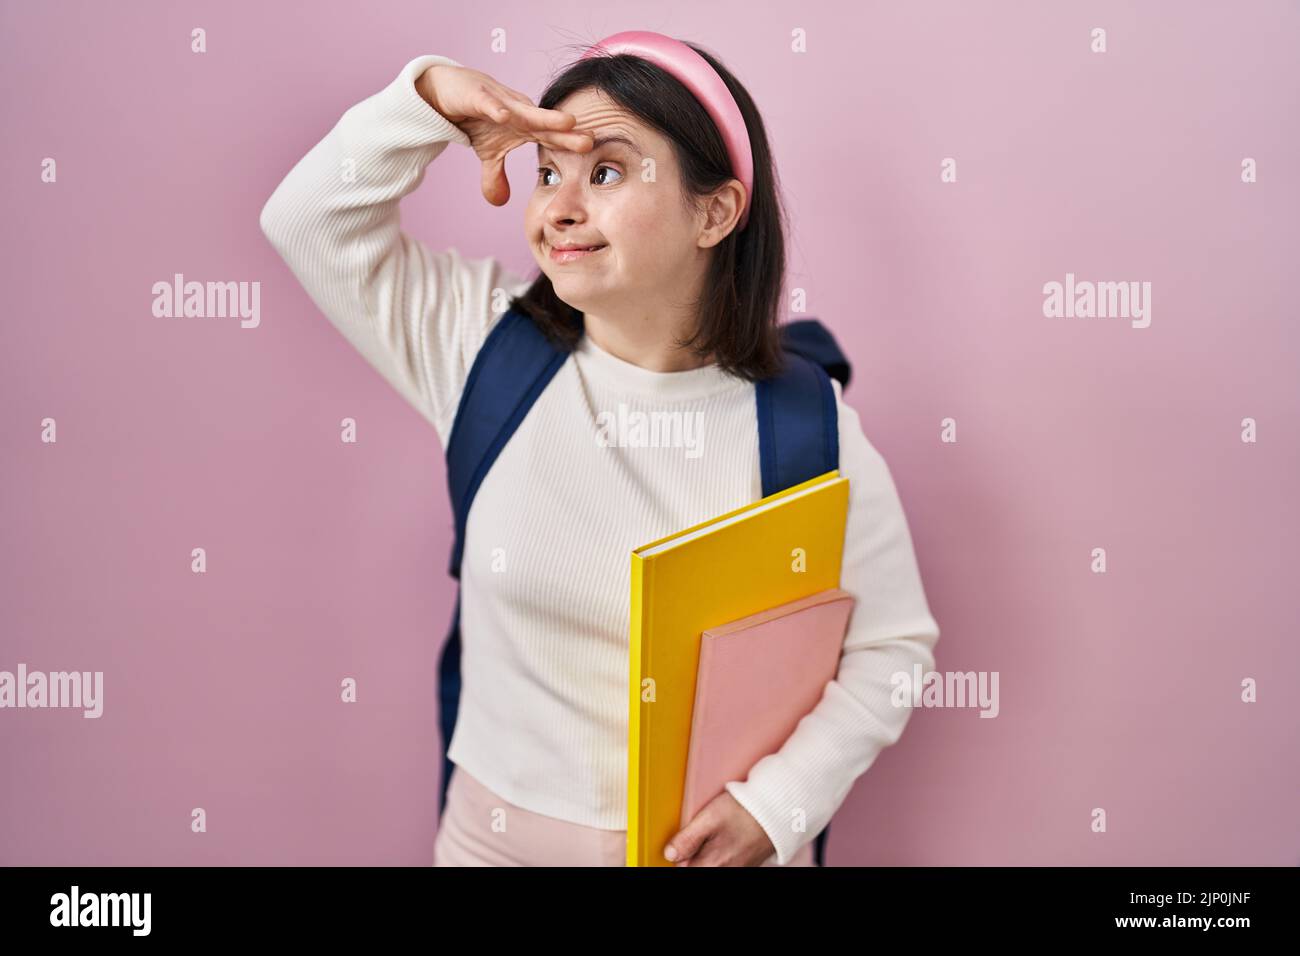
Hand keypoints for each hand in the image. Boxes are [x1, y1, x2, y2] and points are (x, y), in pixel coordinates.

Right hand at [416, 63, 593, 205]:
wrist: (447, 90)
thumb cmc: (476, 118)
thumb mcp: (487, 152)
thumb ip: (496, 175)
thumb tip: (501, 202)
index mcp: (524, 126)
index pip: (551, 137)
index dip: (570, 144)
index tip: (594, 152)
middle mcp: (518, 112)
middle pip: (547, 124)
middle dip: (568, 132)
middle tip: (592, 140)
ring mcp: (500, 102)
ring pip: (525, 111)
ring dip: (546, 117)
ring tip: (567, 122)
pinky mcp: (478, 96)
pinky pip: (489, 104)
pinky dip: (497, 109)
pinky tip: (504, 116)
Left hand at [663, 791, 776, 866]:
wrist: (778, 811)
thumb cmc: (745, 811)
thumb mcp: (710, 818)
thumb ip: (687, 838)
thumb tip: (669, 853)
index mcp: (711, 864)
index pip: (682, 867)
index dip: (680, 851)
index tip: (685, 838)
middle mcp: (724, 871)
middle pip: (697, 866)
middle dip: (694, 851)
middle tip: (702, 831)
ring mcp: (737, 869)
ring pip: (711, 863)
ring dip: (708, 850)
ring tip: (717, 831)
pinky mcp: (746, 863)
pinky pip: (725, 861)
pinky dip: (722, 851)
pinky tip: (728, 836)